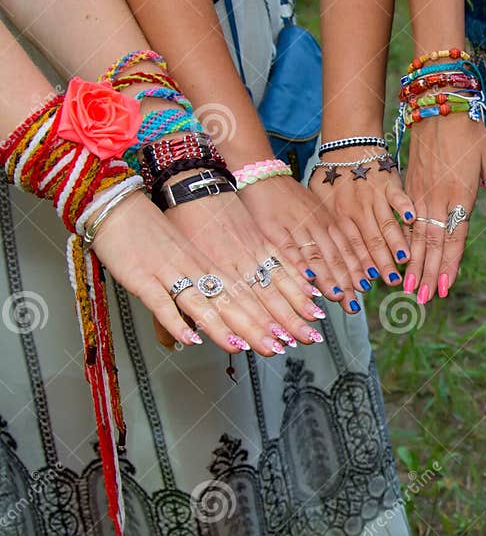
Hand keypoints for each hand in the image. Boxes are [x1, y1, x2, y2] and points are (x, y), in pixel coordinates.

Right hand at [92, 192, 323, 353]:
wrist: (124, 205)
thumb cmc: (162, 226)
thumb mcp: (201, 249)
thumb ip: (219, 277)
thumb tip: (235, 303)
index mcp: (220, 261)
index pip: (255, 291)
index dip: (276, 312)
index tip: (295, 331)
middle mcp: (204, 267)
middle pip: (241, 299)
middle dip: (265, 325)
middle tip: (287, 344)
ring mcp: (176, 272)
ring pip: (209, 302)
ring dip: (229, 326)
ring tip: (248, 347)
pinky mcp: (145, 277)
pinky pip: (164, 303)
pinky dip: (177, 322)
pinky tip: (192, 339)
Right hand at [239, 174, 362, 312]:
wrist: (266, 175)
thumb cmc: (292, 198)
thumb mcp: (317, 212)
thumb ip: (328, 235)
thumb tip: (341, 262)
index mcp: (329, 220)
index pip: (348, 248)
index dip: (358, 268)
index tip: (367, 287)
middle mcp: (318, 224)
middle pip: (336, 256)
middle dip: (347, 281)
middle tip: (355, 303)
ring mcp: (298, 226)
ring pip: (318, 255)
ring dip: (329, 278)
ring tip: (338, 297)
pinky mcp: (275, 229)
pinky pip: (290, 249)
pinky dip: (300, 264)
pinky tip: (308, 280)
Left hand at [308, 146, 413, 298]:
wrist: (346, 146)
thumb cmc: (331, 180)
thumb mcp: (318, 205)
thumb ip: (320, 231)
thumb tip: (315, 261)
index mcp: (338, 217)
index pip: (348, 248)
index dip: (356, 268)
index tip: (363, 286)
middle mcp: (356, 209)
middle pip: (369, 240)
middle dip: (381, 263)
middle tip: (391, 282)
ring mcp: (374, 196)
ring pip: (385, 223)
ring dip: (395, 243)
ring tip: (405, 261)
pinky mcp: (389, 183)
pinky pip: (398, 196)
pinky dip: (405, 206)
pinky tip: (412, 219)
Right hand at [403, 113, 485, 302]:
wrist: (438, 105)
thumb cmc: (470, 132)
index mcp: (460, 196)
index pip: (454, 239)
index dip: (448, 266)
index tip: (444, 289)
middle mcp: (437, 200)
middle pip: (431, 245)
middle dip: (426, 274)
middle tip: (422, 300)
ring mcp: (419, 194)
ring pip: (415, 237)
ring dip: (412, 264)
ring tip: (407, 288)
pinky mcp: (408, 186)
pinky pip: (405, 221)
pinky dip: (403, 242)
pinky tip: (400, 257)